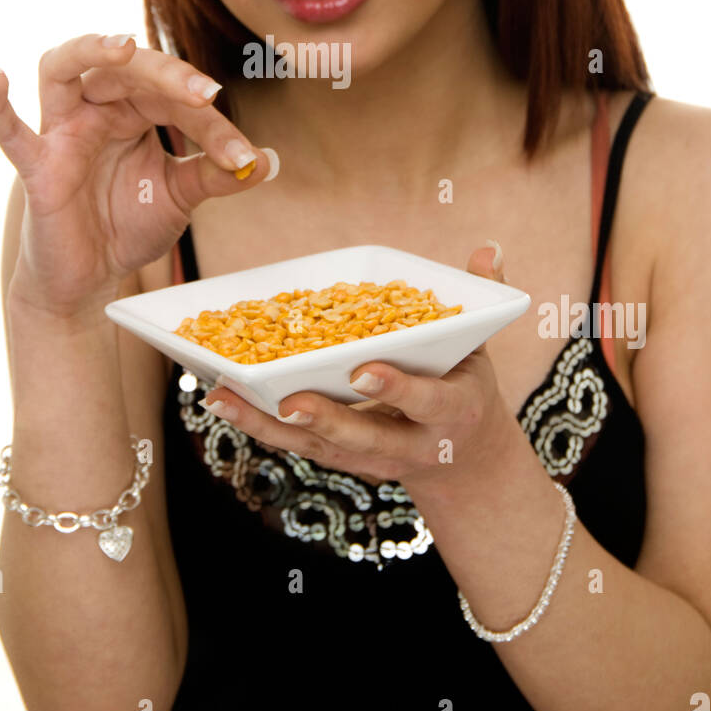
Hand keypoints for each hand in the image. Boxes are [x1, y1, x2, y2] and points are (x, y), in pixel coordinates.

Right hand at [0, 33, 277, 319]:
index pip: (173, 96)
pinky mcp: (37, 167)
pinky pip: (9, 131)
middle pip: (125, 70)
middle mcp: (95, 108)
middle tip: (205, 94)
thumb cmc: (128, 223)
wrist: (91, 278)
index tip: (244, 156)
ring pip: (63, 68)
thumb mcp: (180, 196)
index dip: (212, 123)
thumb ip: (218, 176)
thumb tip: (268, 162)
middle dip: (167, 76)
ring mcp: (61, 132)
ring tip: (121, 46)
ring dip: (91, 50)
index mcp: (133, 109)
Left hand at [200, 240, 515, 490]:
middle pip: (363, 439)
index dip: (396, 390)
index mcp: (450, 411)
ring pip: (316, 446)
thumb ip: (481, 299)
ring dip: (266, 425)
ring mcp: (370, 459)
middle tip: (287, 401)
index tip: (364, 371)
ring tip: (222, 397)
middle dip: (324, 420)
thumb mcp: (480, 347)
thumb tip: (489, 250)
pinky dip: (258, 424)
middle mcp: (409, 444)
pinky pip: (296, 444)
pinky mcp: (338, 460)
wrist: (462, 459)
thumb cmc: (463, 383)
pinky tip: (222, 398)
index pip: (425, 401)